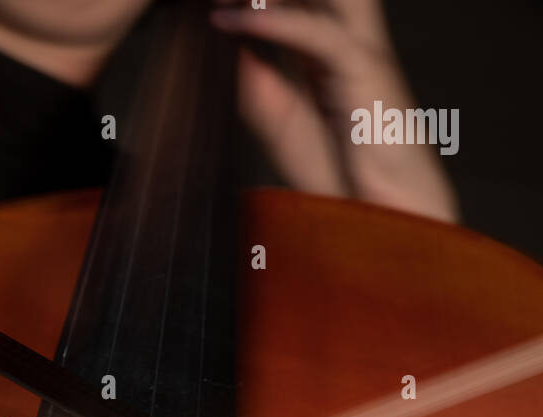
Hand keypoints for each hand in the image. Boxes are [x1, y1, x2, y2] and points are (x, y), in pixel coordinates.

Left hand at [211, 0, 458, 222]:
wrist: (389, 212)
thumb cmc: (345, 176)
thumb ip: (258, 86)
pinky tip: (236, 20)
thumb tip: (227, 52)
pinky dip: (274, 21)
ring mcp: (359, 49)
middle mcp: (345, 38)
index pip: (295, 1)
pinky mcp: (365, 71)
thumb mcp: (282, 125)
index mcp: (326, 48)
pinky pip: (319, 33)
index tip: (210, 2)